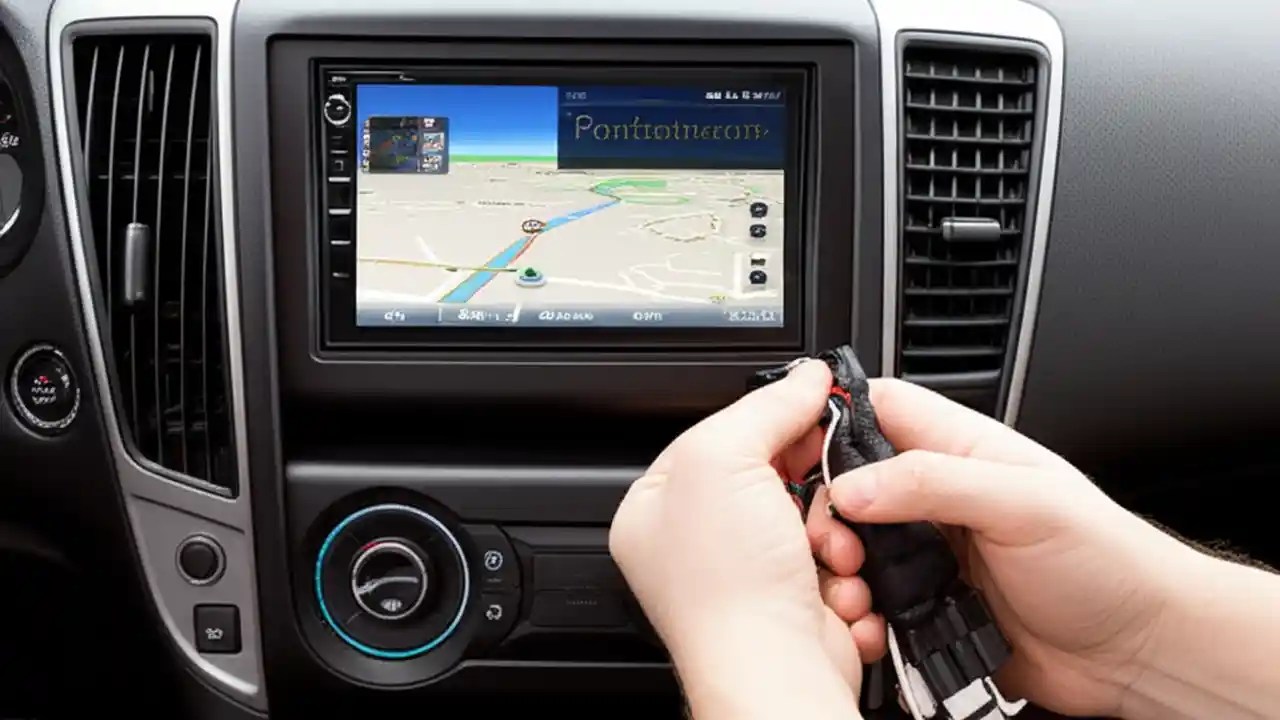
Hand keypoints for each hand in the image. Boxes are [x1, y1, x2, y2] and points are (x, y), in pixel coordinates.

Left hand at [610, 360, 865, 717]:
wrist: (775, 671)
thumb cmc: (727, 585)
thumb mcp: (727, 458)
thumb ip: (767, 407)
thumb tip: (806, 377)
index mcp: (658, 507)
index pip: (717, 437)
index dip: (766, 421)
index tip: (808, 411)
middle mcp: (697, 545)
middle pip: (773, 478)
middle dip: (811, 487)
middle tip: (821, 490)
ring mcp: (749, 579)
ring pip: (817, 522)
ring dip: (837, 533)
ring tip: (828, 553)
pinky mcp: (796, 607)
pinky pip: (840, 566)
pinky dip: (849, 573)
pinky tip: (835, 586)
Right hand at [808, 379, 1194, 717]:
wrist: (1138, 650)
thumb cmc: (1106, 562)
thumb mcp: (1024, 503)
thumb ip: (934, 483)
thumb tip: (854, 484)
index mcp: (960, 450)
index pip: (879, 408)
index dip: (831, 416)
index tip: (796, 447)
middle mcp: (938, 498)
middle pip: (851, 481)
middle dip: (827, 507)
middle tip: (833, 537)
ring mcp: (931, 552)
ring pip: (856, 545)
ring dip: (843, 564)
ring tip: (854, 582)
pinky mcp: (930, 605)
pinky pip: (876, 602)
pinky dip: (864, 612)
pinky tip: (872, 620)